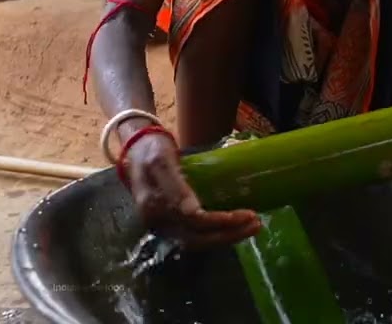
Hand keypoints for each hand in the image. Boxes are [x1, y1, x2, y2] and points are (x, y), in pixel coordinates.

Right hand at [121, 127, 261, 247]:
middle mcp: (158, 221)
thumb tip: (193, 211)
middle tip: (256, 224)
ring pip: (197, 241)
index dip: (221, 221)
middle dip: (229, 234)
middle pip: (197, 238)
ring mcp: (162, 224)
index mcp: (156, 204)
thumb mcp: (162, 159)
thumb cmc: (151, 149)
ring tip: (251, 227)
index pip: (193, 221)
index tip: (247, 214)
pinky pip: (195, 235)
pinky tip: (234, 227)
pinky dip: (216, 234)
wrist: (135, 150)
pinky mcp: (169, 223)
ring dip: (225, 237)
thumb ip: (175, 184)